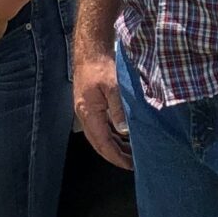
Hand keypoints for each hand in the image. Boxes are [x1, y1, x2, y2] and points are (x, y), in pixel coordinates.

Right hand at [73, 38, 130, 169]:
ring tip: (131, 153)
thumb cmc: (100, 66)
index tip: (129, 165)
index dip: (116, 157)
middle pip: (99, 144)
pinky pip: (101, 127)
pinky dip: (112, 136)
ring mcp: (86, 111)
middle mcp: (85, 115)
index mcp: (89, 113)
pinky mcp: (91, 106)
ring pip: (99, 137)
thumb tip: (124, 132)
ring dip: (114, 146)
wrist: (90, 51)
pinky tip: (122, 137)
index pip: (103, 143)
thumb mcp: (113, 87)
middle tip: (132, 164)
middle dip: (115, 156)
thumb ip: (118, 110)